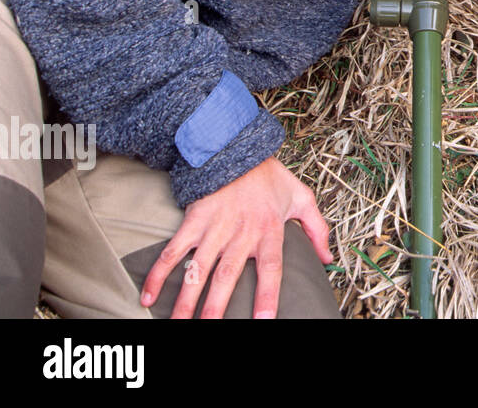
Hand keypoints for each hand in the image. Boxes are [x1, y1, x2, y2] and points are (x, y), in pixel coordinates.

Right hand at [140, 157, 333, 318]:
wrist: (235, 147)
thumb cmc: (269, 176)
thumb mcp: (302, 198)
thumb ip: (318, 229)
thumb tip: (328, 258)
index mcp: (268, 230)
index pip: (271, 269)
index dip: (268, 295)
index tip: (264, 320)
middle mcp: (241, 233)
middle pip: (227, 277)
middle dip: (216, 308)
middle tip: (209, 330)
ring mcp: (214, 228)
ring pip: (197, 271)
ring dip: (186, 300)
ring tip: (178, 325)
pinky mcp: (192, 222)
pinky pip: (172, 252)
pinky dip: (158, 275)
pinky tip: (149, 297)